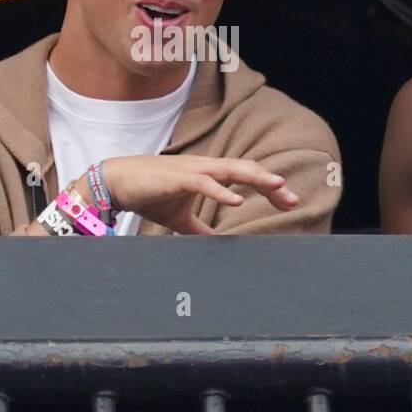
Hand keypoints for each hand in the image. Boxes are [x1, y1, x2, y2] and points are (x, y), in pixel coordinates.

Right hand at [98, 155, 298, 234]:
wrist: (118, 182)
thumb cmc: (150, 194)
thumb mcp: (181, 218)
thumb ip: (200, 229)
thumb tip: (215, 244)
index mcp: (210, 174)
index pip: (247, 177)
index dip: (268, 188)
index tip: (288, 201)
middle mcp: (206, 167)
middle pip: (247, 170)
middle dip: (271, 184)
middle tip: (292, 199)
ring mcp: (193, 170)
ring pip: (231, 170)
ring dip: (255, 178)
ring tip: (277, 187)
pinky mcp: (178, 176)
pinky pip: (204, 182)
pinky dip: (221, 190)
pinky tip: (236, 200)